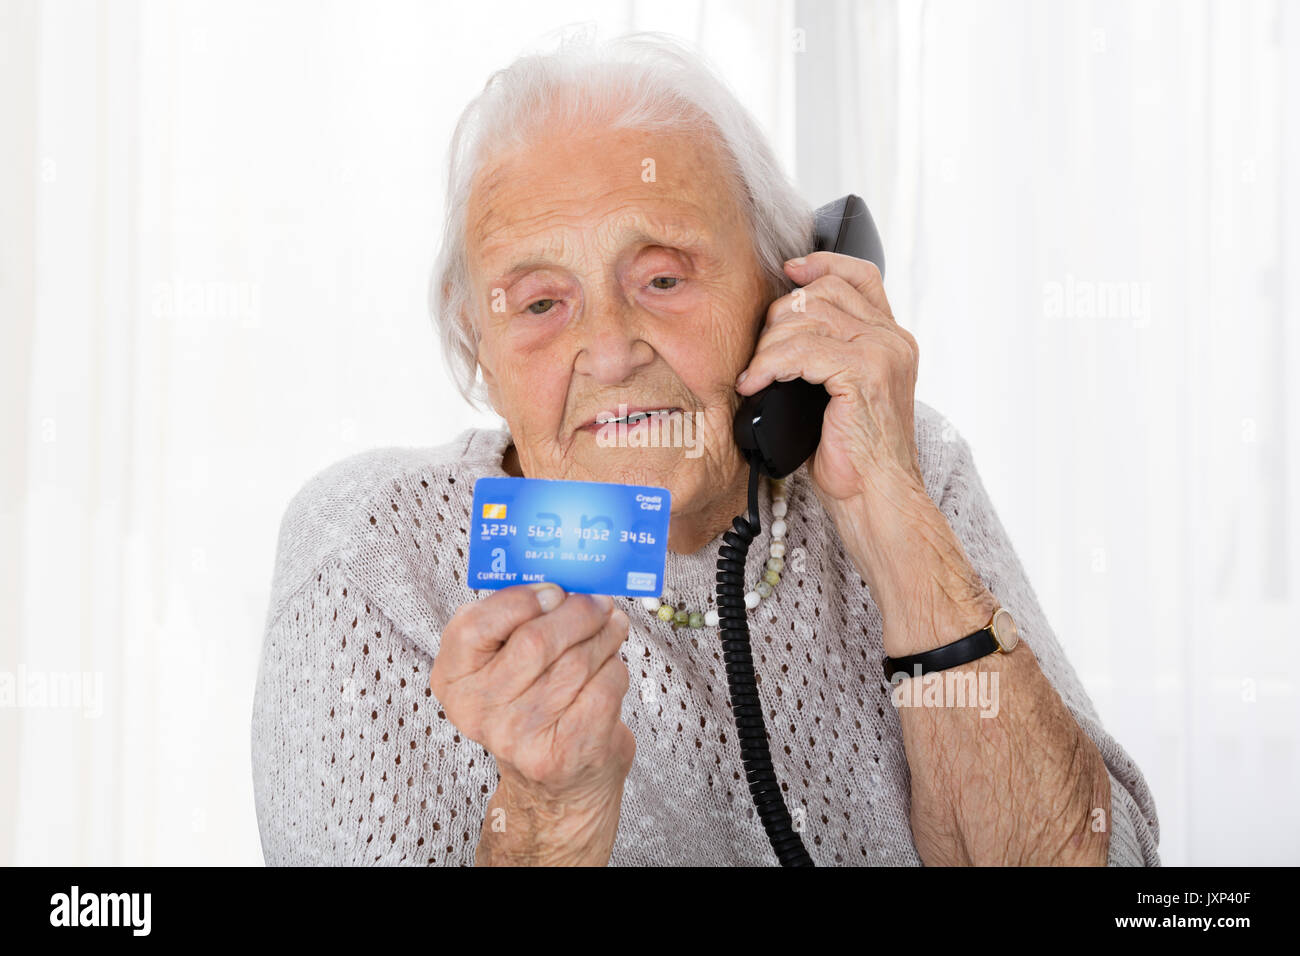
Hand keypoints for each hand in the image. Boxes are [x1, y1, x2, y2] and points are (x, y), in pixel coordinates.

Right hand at [430, 583, 634, 864]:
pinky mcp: (563, 752)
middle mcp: (479, 710)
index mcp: (455, 679)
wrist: (557, 787)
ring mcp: (519, 736)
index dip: (519, 600)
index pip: (473, 625)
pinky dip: (616, 670)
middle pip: (535, 640)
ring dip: (604, 638)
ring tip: (611, 628)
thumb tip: (564, 577)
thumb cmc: (534, 711)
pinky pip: (603, 687)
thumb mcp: (506, 666)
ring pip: (576, 662)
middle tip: (598, 603)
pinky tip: (611, 667)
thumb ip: (517, 623)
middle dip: (578, 613)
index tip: (553, 590)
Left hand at [735, 251, 921, 508]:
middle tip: (760, 356)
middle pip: (822, 292)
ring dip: (768, 345)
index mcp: (890, 340)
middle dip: (778, 318)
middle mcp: (892, 339)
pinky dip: (769, 364)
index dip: (821, 264)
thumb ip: (824, 356)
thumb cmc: (853, 457)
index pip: (859, 275)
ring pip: (807, 316)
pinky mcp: (865, 374)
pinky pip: (802, 350)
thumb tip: (777, 331)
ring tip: (756, 375)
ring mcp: (882, 353)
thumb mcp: (839, 395)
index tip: (788, 270)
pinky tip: (756, 384)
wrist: (875, 497)